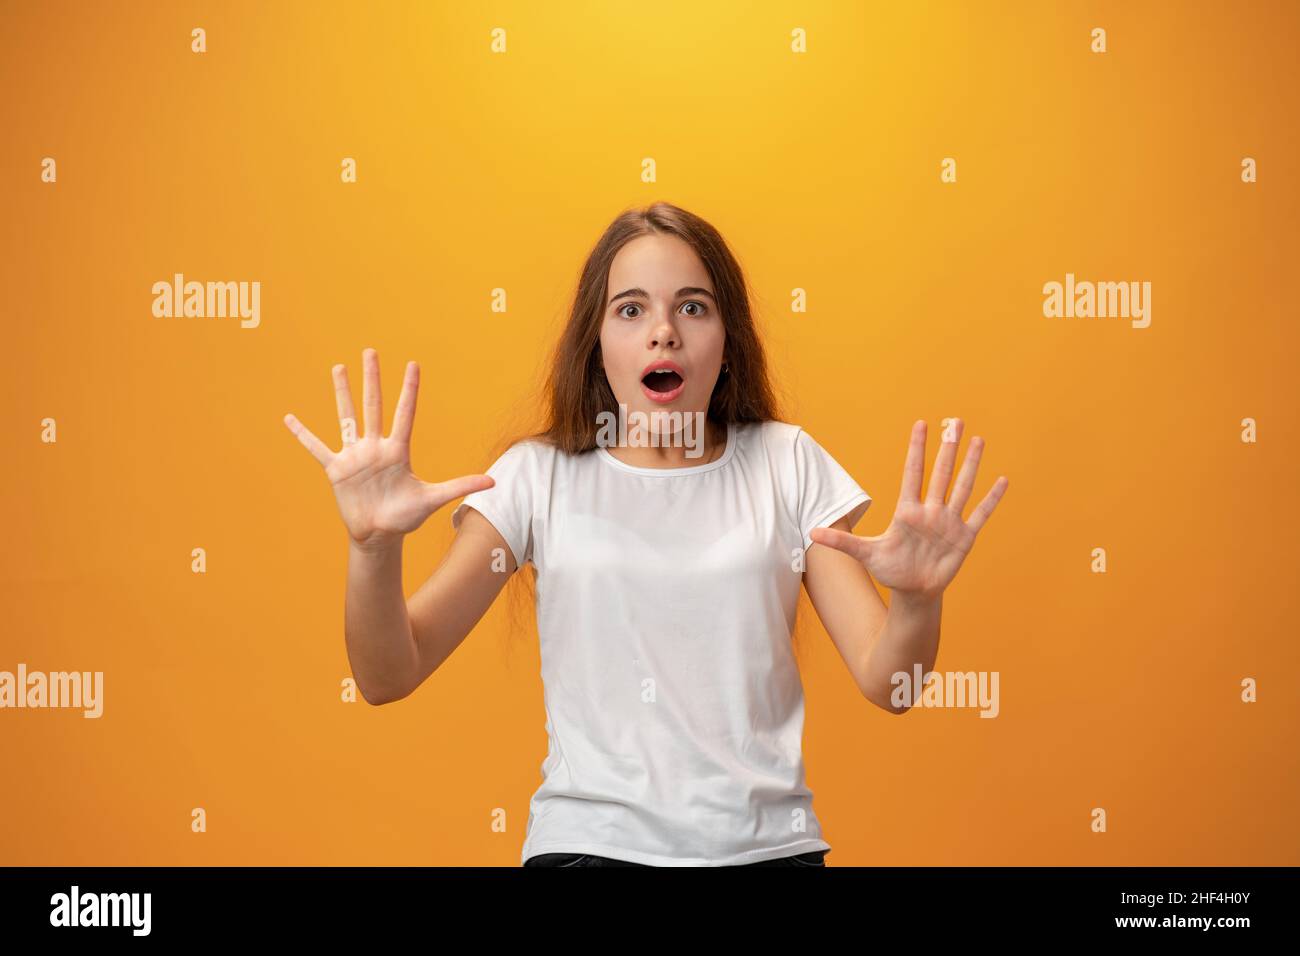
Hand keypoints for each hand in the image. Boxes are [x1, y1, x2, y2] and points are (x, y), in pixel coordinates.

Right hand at [282, 348, 494, 551]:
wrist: (379, 534)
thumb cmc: (405, 516)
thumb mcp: (433, 499)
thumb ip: (460, 486)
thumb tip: (493, 482)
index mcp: (398, 450)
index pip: (405, 413)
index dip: (409, 390)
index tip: (413, 364)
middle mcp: (375, 447)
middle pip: (374, 406)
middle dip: (372, 379)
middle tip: (370, 351)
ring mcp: (355, 456)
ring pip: (347, 417)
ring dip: (342, 393)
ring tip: (338, 367)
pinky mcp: (336, 469)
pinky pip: (317, 448)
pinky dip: (303, 434)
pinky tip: (289, 418)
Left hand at [809, 419, 1007, 599]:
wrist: (914, 591)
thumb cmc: (890, 570)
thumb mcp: (866, 555)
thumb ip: (842, 543)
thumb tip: (812, 533)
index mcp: (908, 511)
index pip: (912, 473)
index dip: (917, 449)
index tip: (921, 425)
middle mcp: (930, 511)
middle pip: (941, 473)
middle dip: (948, 448)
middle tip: (956, 421)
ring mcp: (949, 522)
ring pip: (962, 487)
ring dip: (971, 465)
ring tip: (979, 440)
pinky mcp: (964, 537)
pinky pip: (980, 514)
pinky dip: (991, 499)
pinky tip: (1002, 481)